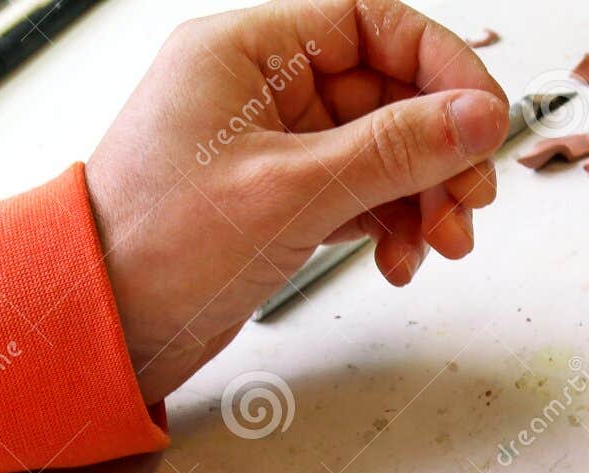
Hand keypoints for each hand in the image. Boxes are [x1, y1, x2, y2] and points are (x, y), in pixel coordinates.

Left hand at [86, 0, 508, 404]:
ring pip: (385, 151)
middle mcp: (262, 89)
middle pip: (390, 93)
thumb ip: (396, 149)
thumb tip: (479, 117)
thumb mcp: (294, 191)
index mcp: (246, 52)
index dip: (441, 64)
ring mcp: (275, 147)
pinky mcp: (283, 199)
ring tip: (442, 245)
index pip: (372, 23)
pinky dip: (394, 227)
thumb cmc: (157, 247)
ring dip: (426, 197)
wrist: (101, 326)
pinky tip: (401, 263)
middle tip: (471, 199)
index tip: (486, 118)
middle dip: (440, 150)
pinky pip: (364, 195)